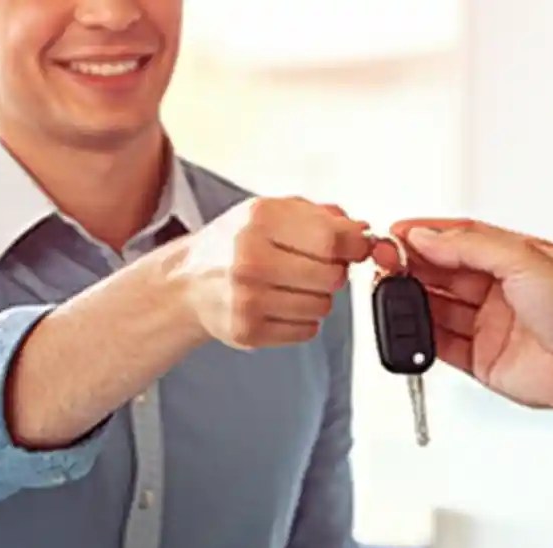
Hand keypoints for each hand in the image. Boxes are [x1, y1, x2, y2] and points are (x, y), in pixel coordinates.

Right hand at [171, 197, 372, 349]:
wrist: (189, 281)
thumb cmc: (236, 243)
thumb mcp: (273, 212)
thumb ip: (322, 216)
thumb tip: (363, 230)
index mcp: (261, 219)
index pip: (332, 239)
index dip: (354, 245)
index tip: (356, 248)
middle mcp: (250, 259)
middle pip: (331, 276)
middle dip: (332, 272)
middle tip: (314, 267)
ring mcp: (247, 299)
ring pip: (323, 306)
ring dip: (317, 298)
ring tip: (291, 286)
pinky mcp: (247, 331)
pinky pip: (307, 331)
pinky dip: (302, 320)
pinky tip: (280, 305)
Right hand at [376, 219, 552, 444]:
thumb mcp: (526, 259)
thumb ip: (471, 246)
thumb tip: (428, 238)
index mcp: (517, 259)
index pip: (462, 239)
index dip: (429, 234)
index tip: (398, 232)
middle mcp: (502, 291)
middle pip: (446, 272)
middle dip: (414, 264)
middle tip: (385, 259)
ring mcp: (491, 326)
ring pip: (439, 307)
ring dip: (412, 299)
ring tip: (389, 290)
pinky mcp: (482, 360)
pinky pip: (442, 346)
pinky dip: (421, 338)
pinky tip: (406, 328)